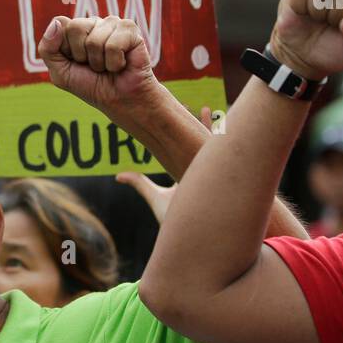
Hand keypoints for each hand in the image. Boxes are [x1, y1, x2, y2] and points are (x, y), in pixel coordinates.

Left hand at [39, 16, 157, 116]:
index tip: (75, 61)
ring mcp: (113, 23)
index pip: (60, 24)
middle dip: (81, 55)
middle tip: (93, 66)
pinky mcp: (130, 29)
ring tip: (108, 67)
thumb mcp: (60, 72)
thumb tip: (56, 23)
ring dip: (99, 63)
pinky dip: (114, 63)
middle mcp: (94, 22)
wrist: (119, 102)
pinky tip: (121, 64)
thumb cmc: (91, 86)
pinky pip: (113, 45)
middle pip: (75, 27)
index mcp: (75, 29)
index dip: (65, 48)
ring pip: (94, 40)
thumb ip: (48, 48)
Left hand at [116, 107, 213, 221]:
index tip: (184, 113)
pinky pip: (220, 159)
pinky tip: (224, 129)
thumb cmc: (170, 219)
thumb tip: (118, 175)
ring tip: (210, 110)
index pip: (187, 145)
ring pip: (212, 148)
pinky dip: (220, 143)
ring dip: (211, 129)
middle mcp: (200, 172)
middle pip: (200, 142)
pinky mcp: (217, 183)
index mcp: (187, 172)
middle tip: (196, 106)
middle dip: (199, 125)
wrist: (189, 236)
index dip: (186, 130)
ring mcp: (210, 176)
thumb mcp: (154, 197)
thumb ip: (139, 183)